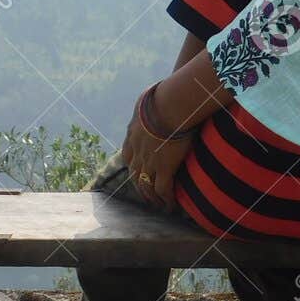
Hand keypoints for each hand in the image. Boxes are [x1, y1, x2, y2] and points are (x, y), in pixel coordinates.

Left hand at [121, 85, 193, 211]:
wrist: (171, 105)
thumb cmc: (164, 96)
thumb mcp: (149, 97)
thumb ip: (149, 101)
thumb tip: (154, 94)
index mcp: (134, 134)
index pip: (128, 155)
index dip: (132, 164)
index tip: (136, 170)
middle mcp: (138, 151)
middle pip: (135, 174)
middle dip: (139, 186)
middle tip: (146, 195)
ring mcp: (150, 162)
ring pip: (147, 186)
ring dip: (152, 198)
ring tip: (158, 205)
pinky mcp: (165, 168)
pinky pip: (164, 190)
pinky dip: (167, 200)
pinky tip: (172, 206)